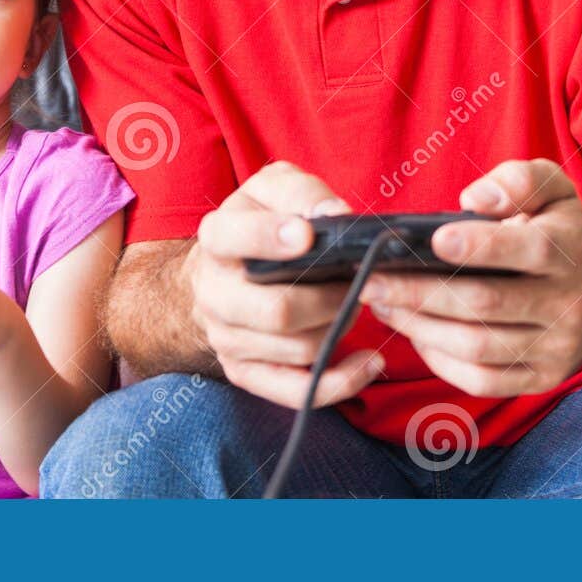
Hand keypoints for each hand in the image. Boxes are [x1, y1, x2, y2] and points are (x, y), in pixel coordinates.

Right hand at [187, 160, 386, 409]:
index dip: (271, 237)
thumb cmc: (259, 223)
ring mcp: (226, 337)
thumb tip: (335, 216)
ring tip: (355, 305)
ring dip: (340, 328)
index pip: (234, 238)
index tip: (308, 235)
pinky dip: (341, 381)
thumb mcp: (273, 188)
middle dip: (331, 298)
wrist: (219, 274)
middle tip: (357, 282)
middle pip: (278, 310)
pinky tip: (369, 360)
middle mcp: (213, 292)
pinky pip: (297, 392)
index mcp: (216, 237)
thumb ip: (302, 192)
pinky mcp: (244, 372)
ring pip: (298, 348)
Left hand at [361, 158, 581, 397]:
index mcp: (570, 254)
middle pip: (486, 304)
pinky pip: (483, 381)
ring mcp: (556, 349)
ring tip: (381, 304)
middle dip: (420, 293)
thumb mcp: (556, 190)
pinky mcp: (542, 378)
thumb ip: (520, 180)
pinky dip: (440, 361)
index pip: (526, 250)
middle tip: (370, 280)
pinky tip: (414, 334)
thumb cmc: (565, 233)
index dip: (478, 246)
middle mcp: (568, 305)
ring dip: (420, 327)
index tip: (431, 239)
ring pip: (478, 347)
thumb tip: (475, 199)